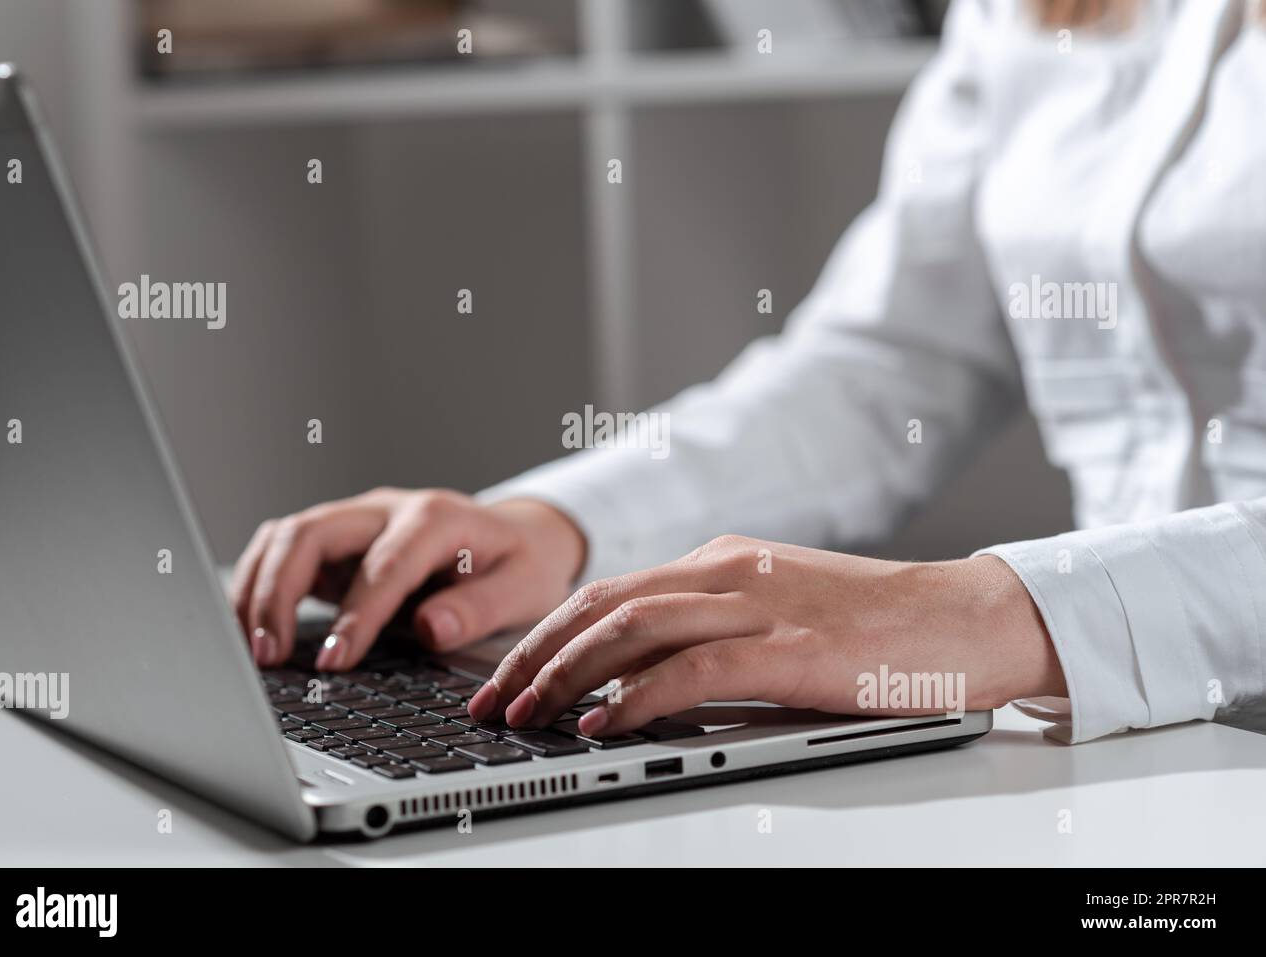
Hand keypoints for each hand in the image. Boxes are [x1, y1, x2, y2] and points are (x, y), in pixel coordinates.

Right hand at [229, 489, 585, 669]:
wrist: (518, 537)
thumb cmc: (520, 565)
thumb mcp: (523, 589)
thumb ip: (478, 608)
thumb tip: (430, 628)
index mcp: (435, 519)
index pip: (383, 565)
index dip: (355, 614)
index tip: (334, 662)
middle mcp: (386, 511)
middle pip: (311, 533)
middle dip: (279, 593)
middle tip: (267, 655)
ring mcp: (356, 521)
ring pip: (285, 537)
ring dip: (258, 589)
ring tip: (252, 649)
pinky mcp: (336, 541)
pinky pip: (281, 551)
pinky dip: (258, 585)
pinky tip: (251, 628)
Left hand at [468, 535, 1065, 735]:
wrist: (968, 618)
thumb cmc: (879, 628)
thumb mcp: (780, 610)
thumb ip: (715, 628)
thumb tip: (641, 676)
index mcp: (722, 561)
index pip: (611, 593)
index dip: (548, 635)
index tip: (507, 676)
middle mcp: (729, 572)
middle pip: (604, 605)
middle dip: (535, 655)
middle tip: (491, 701)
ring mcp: (759, 605)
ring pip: (633, 630)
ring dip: (568, 676)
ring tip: (527, 716)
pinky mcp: (791, 647)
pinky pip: (693, 669)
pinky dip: (637, 697)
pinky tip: (603, 724)